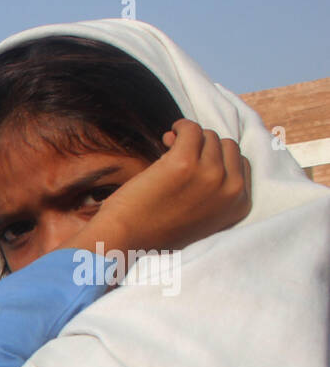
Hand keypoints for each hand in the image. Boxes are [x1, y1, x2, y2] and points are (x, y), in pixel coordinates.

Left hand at [68, 119, 250, 260]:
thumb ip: (215, 191)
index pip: (240, 164)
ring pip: (209, 136)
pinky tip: (168, 135)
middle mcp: (231, 189)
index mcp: (239, 204)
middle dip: (204, 146)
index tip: (197, 160)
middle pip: (226, 146)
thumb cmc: (156, 229)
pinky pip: (191, 129)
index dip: (217, 158)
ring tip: (169, 146)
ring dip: (190, 137)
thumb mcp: (203, 216)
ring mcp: (210, 174)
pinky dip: (180, 127)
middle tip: (180, 153)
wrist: (126, 238)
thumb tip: (209, 148)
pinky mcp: (185, 162)